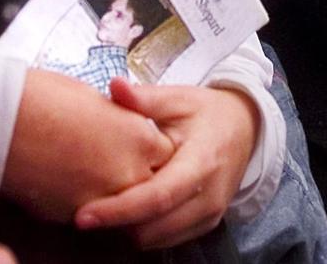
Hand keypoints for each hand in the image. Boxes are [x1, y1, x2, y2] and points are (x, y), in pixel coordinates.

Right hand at [0, 69, 174, 221]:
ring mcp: (105, 198)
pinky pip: (93, 215)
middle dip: (136, 177)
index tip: (134, 147)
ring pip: (124, 207)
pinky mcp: (76, 216)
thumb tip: (122, 131)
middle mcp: (131, 172)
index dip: (148, 151)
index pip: (164, 155)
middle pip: (149, 185)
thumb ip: (122, 122)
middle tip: (112, 164)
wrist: (4, 120)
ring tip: (89, 176)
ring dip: (115, 197)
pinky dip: (86, 204)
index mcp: (141, 136)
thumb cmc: (45, 98)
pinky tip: (67, 183)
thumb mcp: (98, 102)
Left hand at [75, 79, 259, 248]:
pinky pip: (168, 240)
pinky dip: (144, 231)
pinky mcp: (207, 224)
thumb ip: (146, 97)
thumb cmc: (206, 112)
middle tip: (82, 212)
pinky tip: (126, 212)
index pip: (157, 197)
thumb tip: (114, 85)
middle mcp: (209, 196)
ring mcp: (210, 214)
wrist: (245, 128)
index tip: (83, 216)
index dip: (119, 210)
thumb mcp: (178, 98)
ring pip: (158, 240)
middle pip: (154, 228)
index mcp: (201, 162)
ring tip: (102, 210)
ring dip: (128, 231)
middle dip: (116, 225)